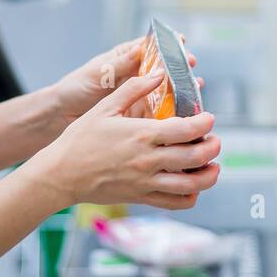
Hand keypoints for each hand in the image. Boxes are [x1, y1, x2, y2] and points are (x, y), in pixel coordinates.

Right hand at [43, 74, 221, 209]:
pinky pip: (173, 203)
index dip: (205, 124)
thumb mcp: (104, 108)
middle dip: (212, 148)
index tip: (209, 118)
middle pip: (195, 157)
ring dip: (208, 176)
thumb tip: (157, 74)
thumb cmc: (80, 139)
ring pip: (190, 185)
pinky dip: (189, 197)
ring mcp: (145, 181)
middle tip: (215, 141)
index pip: (187, 130)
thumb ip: (134, 89)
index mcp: (142, 134)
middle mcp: (148, 160)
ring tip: (214, 167)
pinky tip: (192, 188)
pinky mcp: (140, 197)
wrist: (60, 174)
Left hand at [52, 37, 200, 123]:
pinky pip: (159, 112)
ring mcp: (139, 95)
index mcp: (126, 57)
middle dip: (181, 68)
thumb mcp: (98, 73)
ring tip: (194, 90)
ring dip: (181, 90)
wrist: (61, 116)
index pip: (151, 46)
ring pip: (166, 91)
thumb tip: (140, 49)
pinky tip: (184, 113)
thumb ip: (120, 64)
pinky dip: (172, 112)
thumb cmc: (76, 87)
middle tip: (192, 69)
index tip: (182, 41)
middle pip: (165, 69)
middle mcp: (137, 75)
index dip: (168, 44)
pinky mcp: (138, 114)